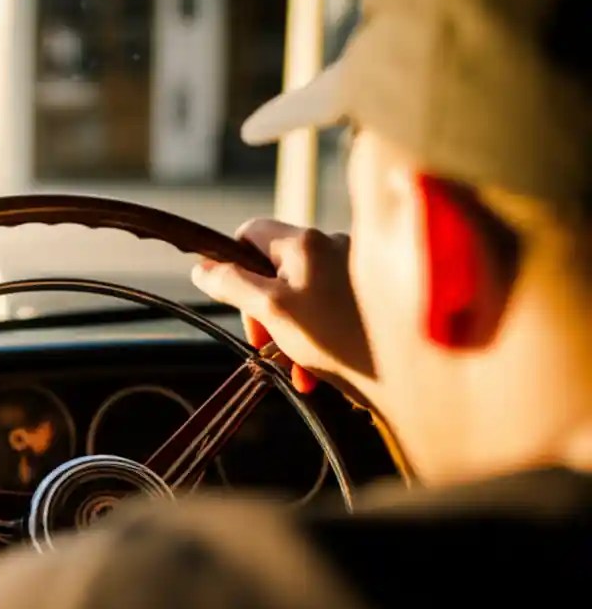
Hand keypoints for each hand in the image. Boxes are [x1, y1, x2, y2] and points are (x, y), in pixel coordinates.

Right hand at [191, 219, 376, 399]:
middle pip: (272, 268)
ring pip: (298, 294)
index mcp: (304, 243)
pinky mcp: (368, 298)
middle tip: (262, 344)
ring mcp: (352, 271)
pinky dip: (313, 338)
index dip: (230, 262)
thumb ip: (232, 285)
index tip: (231, 298)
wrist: (407, 375)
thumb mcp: (272, 311)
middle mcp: (331, 246)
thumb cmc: (337, 339)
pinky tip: (315, 372)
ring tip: (293, 368)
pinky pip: (325, 310)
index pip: (249, 232)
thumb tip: (201, 267)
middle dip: (261, 310)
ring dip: (286, 332)